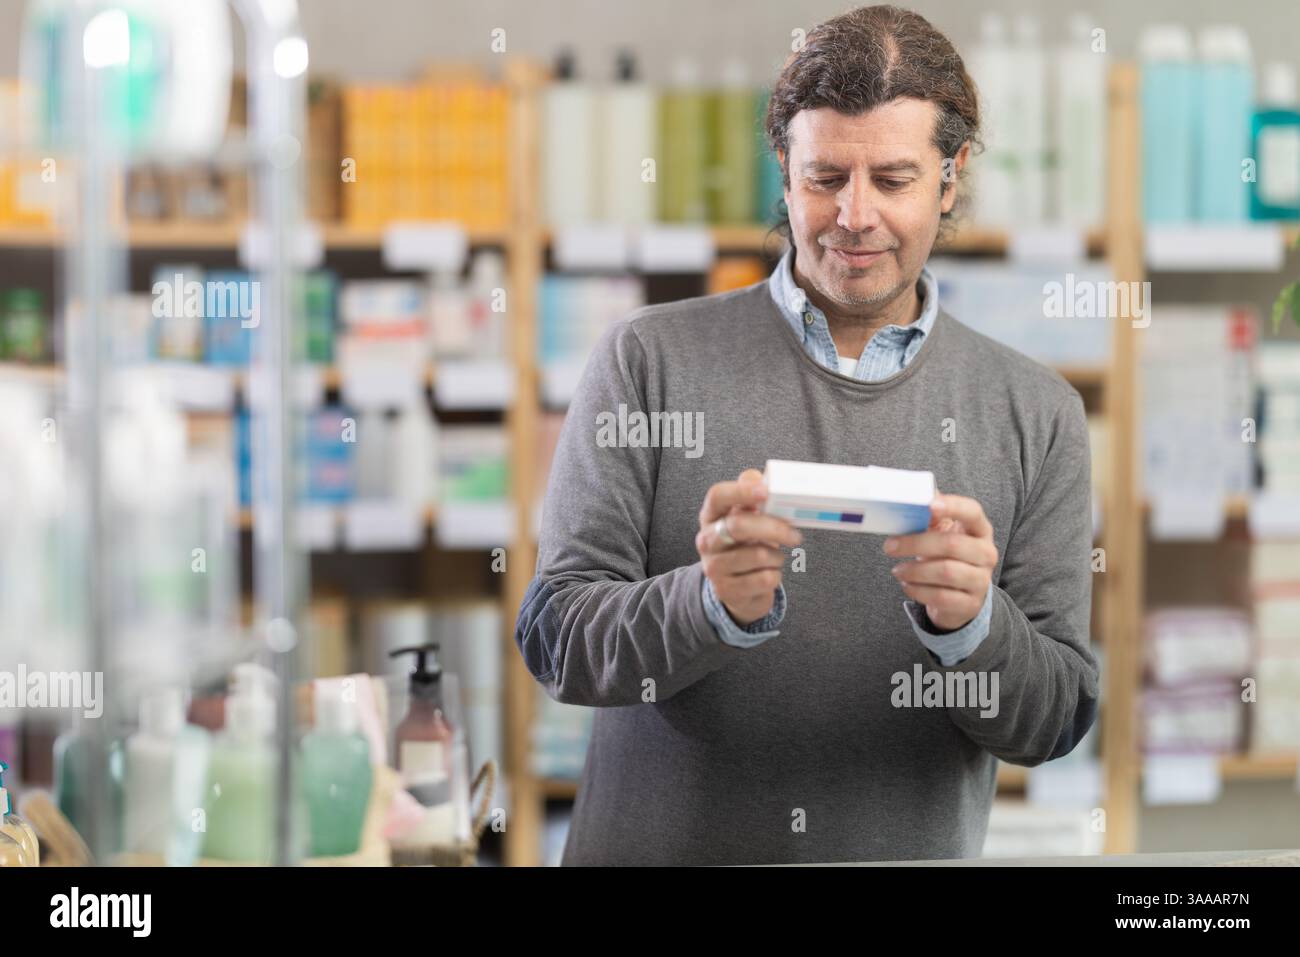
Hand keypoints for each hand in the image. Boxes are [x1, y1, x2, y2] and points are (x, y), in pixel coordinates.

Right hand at [696, 468, 801, 626]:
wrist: (736, 589)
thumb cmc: (745, 546)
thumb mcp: (745, 519)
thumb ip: (751, 496)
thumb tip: (758, 477)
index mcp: (711, 516)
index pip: (717, 496)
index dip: (741, 491)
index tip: (766, 492)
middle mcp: (707, 540)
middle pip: (739, 525)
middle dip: (774, 528)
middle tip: (795, 535)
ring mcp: (714, 567)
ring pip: (758, 555)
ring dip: (776, 557)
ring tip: (775, 558)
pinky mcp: (726, 590)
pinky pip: (764, 579)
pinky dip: (775, 576)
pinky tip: (768, 574)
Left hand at [884, 493, 997, 631]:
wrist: (960, 597)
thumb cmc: (947, 558)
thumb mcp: (943, 535)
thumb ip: (931, 517)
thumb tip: (912, 497)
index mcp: (980, 530)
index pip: (972, 512)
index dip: (952, 506)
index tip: (929, 505)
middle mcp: (986, 553)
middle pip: (951, 544)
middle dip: (916, 543)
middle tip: (890, 546)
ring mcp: (981, 580)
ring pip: (945, 571)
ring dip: (914, 570)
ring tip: (898, 570)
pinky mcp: (970, 604)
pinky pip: (940, 596)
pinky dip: (918, 590)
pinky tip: (907, 585)